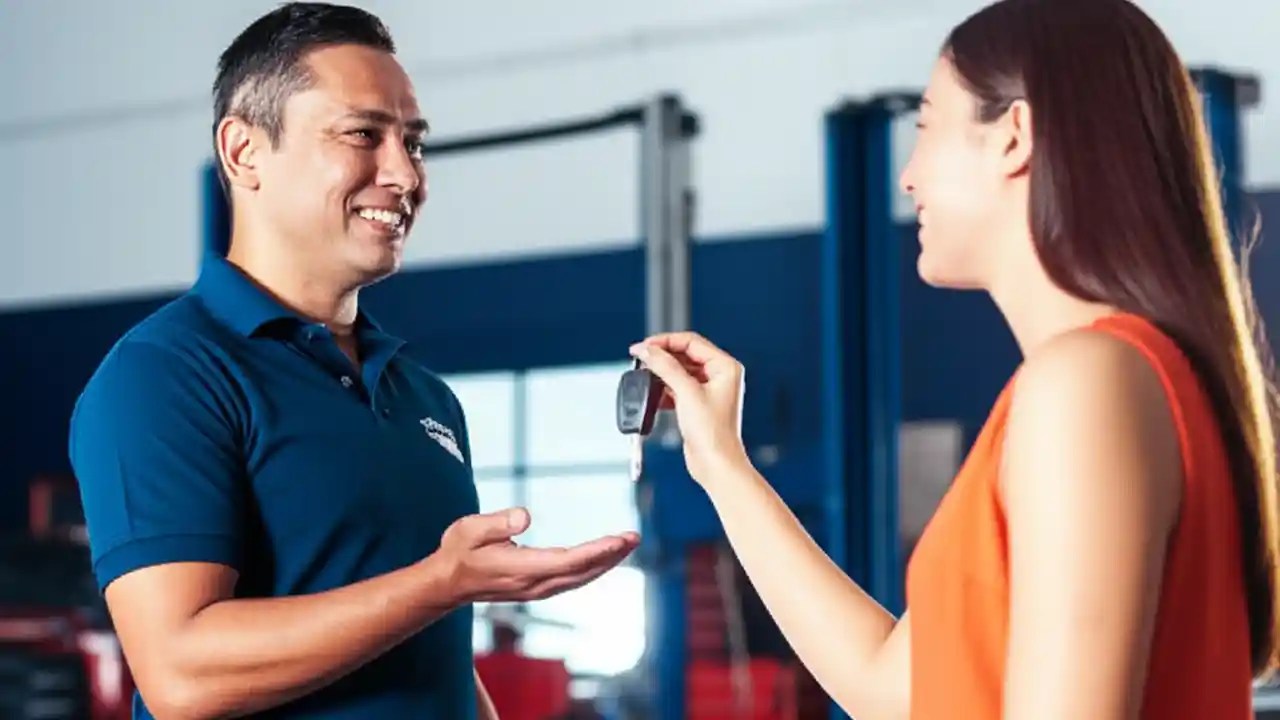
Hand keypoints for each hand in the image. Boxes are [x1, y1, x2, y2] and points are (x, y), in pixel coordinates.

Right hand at [435, 507, 638, 603]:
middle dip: (611, 555)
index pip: (568, 561)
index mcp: (521, 568)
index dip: (596, 551)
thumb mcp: (469, 529)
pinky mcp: (537, 588)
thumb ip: (497, 522)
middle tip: (634, 538)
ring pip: (581, 578)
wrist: (446, 584)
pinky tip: (604, 558)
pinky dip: (593, 568)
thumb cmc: (458, 553)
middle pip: (582, 571)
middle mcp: (534, 584)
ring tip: (627, 545)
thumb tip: (525, 516)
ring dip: (606, 562)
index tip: (618, 540)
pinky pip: (573, 579)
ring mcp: (536, 589)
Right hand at [629, 331, 750, 485]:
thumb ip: (664, 367)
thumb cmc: (713, 433)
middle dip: (662, 356)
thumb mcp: (686, 392)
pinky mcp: (698, 405)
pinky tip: (655, 395)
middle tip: (640, 358)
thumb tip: (647, 350)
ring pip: (680, 371)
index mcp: (725, 367)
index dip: (665, 341)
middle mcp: (720, 376)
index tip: (644, 346)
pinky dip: (665, 389)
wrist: (715, 464)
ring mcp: (710, 391)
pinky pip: (678, 387)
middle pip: (685, 354)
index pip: (691, 342)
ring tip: (645, 376)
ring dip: (662, 373)